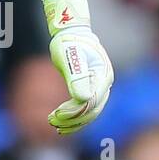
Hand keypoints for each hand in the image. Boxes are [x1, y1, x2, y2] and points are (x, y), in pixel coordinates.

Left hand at [44, 0, 113, 135]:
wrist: (73, 33)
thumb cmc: (69, 41)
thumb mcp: (69, 55)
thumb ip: (76, 76)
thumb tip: (82, 99)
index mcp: (102, 74)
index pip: (91, 100)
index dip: (74, 111)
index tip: (56, 114)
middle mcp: (105, 82)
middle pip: (93, 109)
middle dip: (73, 119)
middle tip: (53, 122)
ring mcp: (101, 86)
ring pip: (91, 112)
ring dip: (75, 122)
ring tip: (56, 126)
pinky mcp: (93, 89)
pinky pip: (88, 109)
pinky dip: (76, 118)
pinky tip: (63, 124)